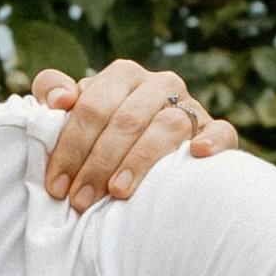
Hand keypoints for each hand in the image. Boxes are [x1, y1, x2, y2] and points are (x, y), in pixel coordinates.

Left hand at [26, 60, 238, 202]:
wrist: (142, 152)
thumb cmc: (101, 133)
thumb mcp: (73, 112)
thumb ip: (53, 93)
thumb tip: (60, 100)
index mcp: (123, 75)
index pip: (92, 106)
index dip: (71, 146)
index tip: (57, 186)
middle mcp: (159, 84)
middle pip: (126, 120)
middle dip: (98, 163)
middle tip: (81, 200)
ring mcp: (190, 106)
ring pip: (167, 127)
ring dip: (140, 160)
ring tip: (118, 192)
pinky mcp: (215, 129)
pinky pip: (222, 131)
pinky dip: (212, 141)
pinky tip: (198, 154)